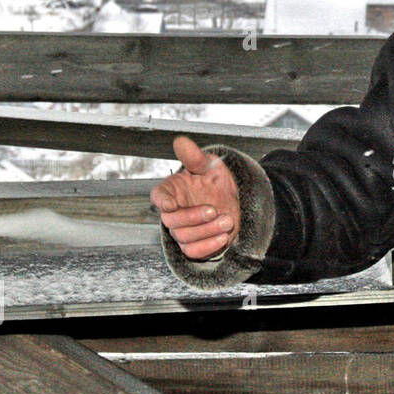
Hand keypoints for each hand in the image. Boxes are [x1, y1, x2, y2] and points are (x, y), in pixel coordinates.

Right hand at [151, 136, 240, 260]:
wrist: (235, 202)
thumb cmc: (216, 182)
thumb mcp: (210, 166)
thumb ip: (195, 158)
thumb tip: (181, 141)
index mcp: (173, 191)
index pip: (158, 196)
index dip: (162, 201)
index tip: (171, 203)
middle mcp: (174, 212)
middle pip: (171, 221)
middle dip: (194, 217)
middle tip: (214, 209)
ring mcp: (183, 230)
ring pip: (185, 238)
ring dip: (208, 230)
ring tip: (227, 220)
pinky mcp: (194, 245)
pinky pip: (194, 252)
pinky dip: (208, 246)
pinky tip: (224, 237)